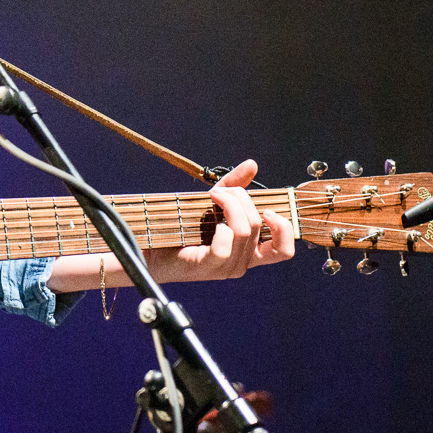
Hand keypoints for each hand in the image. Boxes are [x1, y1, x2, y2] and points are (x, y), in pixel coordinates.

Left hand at [44, 160, 295, 293]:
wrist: (148, 246)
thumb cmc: (180, 227)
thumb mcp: (212, 203)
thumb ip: (234, 186)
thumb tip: (252, 164)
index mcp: (248, 252)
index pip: (284, 250)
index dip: (284, 227)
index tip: (267, 208)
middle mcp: (241, 263)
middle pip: (259, 225)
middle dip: (241, 199)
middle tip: (219, 191)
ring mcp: (225, 267)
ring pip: (244, 231)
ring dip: (229, 205)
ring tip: (211, 198)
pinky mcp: (205, 267)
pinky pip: (225, 247)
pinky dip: (221, 228)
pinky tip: (211, 222)